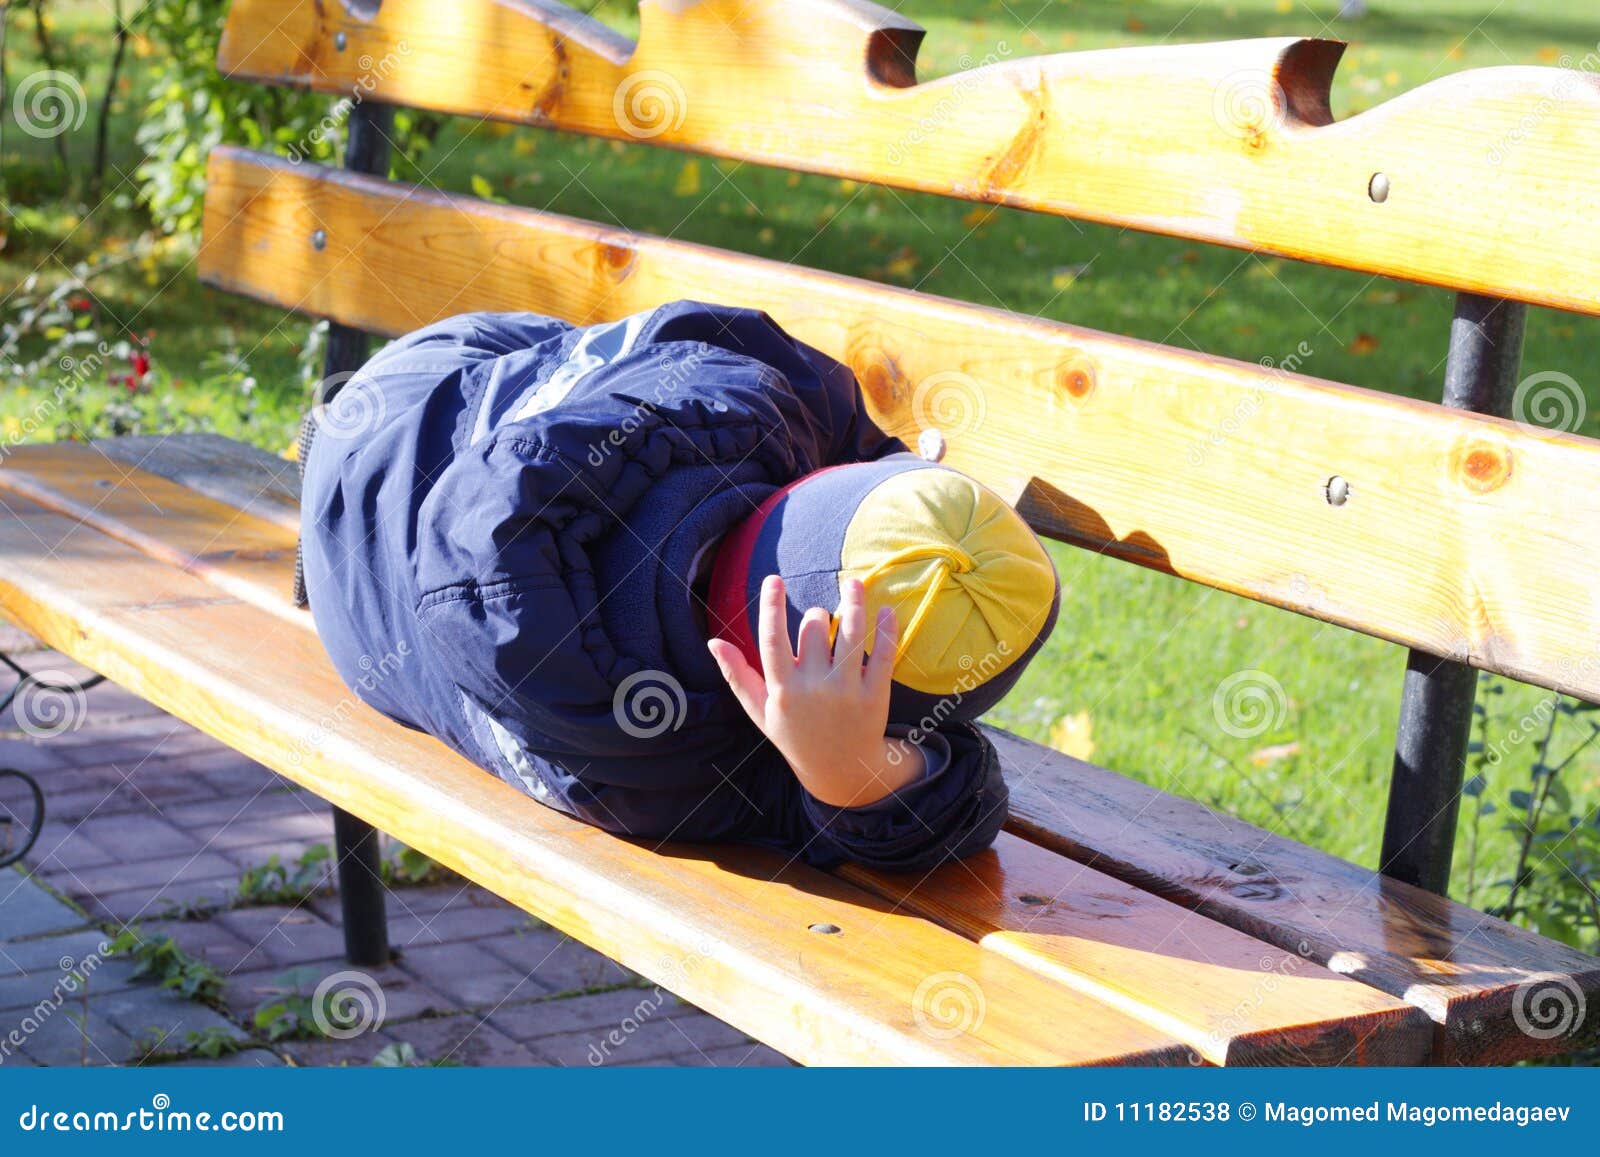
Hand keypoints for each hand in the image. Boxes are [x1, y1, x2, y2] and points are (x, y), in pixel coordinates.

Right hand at [708, 575, 925, 807]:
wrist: (840, 771)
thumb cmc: (795, 735)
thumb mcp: (761, 711)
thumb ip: (738, 676)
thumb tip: (713, 642)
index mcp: (783, 690)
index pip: (772, 640)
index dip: (771, 607)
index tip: (773, 579)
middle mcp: (813, 689)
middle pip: (813, 630)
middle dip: (816, 615)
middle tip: (819, 618)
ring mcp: (846, 692)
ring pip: (850, 634)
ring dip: (854, 602)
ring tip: (855, 583)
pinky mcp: (874, 696)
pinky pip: (882, 656)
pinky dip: (886, 630)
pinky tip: (884, 610)